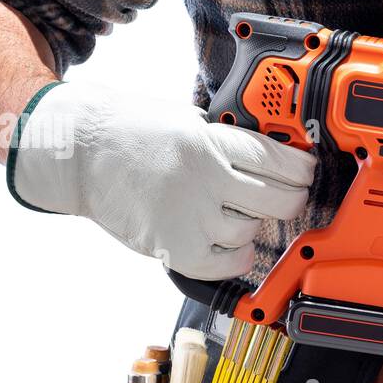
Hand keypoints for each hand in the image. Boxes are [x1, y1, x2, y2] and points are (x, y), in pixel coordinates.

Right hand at [8, 81, 313, 278]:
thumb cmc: (127, 132)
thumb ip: (223, 140)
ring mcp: (187, 216)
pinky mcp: (172, 247)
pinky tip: (234, 245)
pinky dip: (237, 258)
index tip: (307, 173)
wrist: (76, 154)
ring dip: (254, 226)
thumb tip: (270, 160)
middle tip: (290, 197)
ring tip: (241, 215)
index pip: (276, 160)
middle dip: (291, 199)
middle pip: (275, 199)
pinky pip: (224, 263)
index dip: (301, 170)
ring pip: (250, 231)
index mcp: (206, 141)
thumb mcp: (183, 119)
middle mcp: (201, 179)